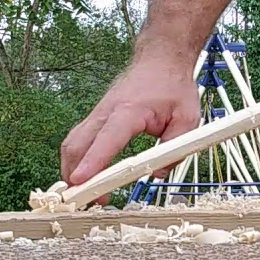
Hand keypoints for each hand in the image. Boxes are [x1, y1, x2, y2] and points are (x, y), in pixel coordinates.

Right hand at [60, 59, 199, 196]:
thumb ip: (175, 149)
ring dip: (72, 168)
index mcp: (130, 110)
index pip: (107, 139)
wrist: (161, 58)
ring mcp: (98, 113)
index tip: (81, 181)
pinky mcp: (97, 116)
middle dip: (74, 174)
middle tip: (86, 200)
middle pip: (78, 144)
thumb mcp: (188, 118)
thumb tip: (158, 173)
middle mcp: (107, 111)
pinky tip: (86, 175)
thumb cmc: (174, 86)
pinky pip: (79, 138)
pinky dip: (77, 158)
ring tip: (87, 193)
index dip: (93, 161)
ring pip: (73, 142)